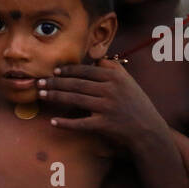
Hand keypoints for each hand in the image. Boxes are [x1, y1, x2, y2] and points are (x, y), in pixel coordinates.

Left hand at [37, 57, 165, 149]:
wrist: (148, 129)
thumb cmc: (135, 104)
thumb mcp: (128, 81)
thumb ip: (113, 68)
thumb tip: (96, 58)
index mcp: (115, 77)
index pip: (86, 70)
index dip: (68, 70)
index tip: (54, 70)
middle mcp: (111, 90)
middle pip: (76, 84)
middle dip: (55, 82)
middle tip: (39, 82)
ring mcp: (107, 107)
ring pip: (75, 100)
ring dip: (56, 97)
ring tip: (42, 94)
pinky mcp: (104, 125)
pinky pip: (80, 124)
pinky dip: (66, 124)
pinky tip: (53, 122)